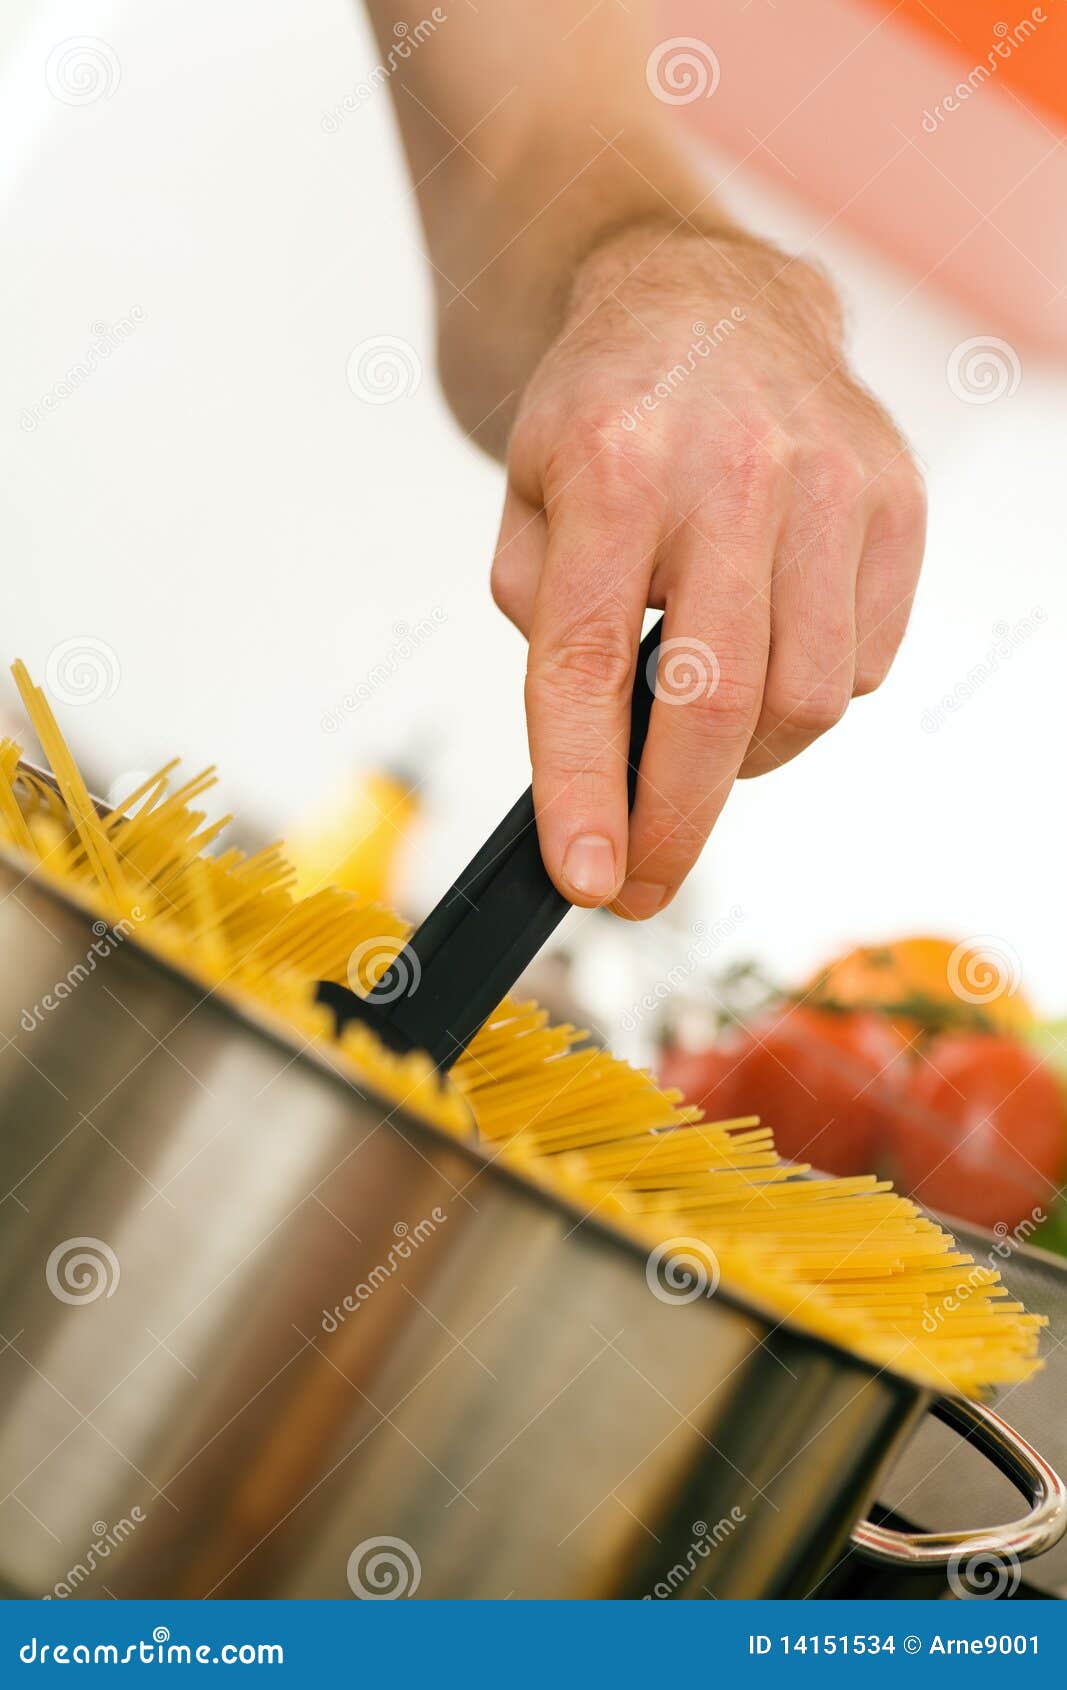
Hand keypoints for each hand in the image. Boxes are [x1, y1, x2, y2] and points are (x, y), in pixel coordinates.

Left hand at [490, 225, 926, 918]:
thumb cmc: (608, 416)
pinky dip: (808, 695)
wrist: (707, 300)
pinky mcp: (896, 502)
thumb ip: (545, 616)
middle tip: (643, 882)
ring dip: (747, 757)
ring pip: (809, 701)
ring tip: (702, 732)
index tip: (587, 880)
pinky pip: (865, 664)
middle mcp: (734, 470)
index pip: (591, 661)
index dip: (586, 787)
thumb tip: (600, 751)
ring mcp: (832, 483)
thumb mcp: (527, 498)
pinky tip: (766, 650)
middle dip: (676, 824)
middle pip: (719, 703)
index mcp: (614, 465)